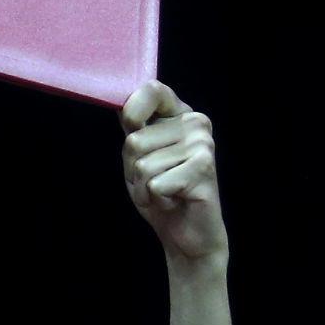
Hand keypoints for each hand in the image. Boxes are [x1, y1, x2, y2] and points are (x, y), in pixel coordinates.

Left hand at [120, 80, 228, 265]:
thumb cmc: (162, 195)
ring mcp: (202, 143)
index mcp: (180, 115)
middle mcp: (195, 123)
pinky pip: (155, 183)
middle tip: (155, 181)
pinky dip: (155, 199)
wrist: (187, 235)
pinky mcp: (203, 167)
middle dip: (134, 170)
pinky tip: (173, 200)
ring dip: (144, 188)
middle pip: (135, 141)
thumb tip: (121, 103)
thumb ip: (134, 130)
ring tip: (164, 192)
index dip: (131, 111)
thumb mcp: (139, 158)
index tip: (131, 128)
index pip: (151, 90)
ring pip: (143, 165)